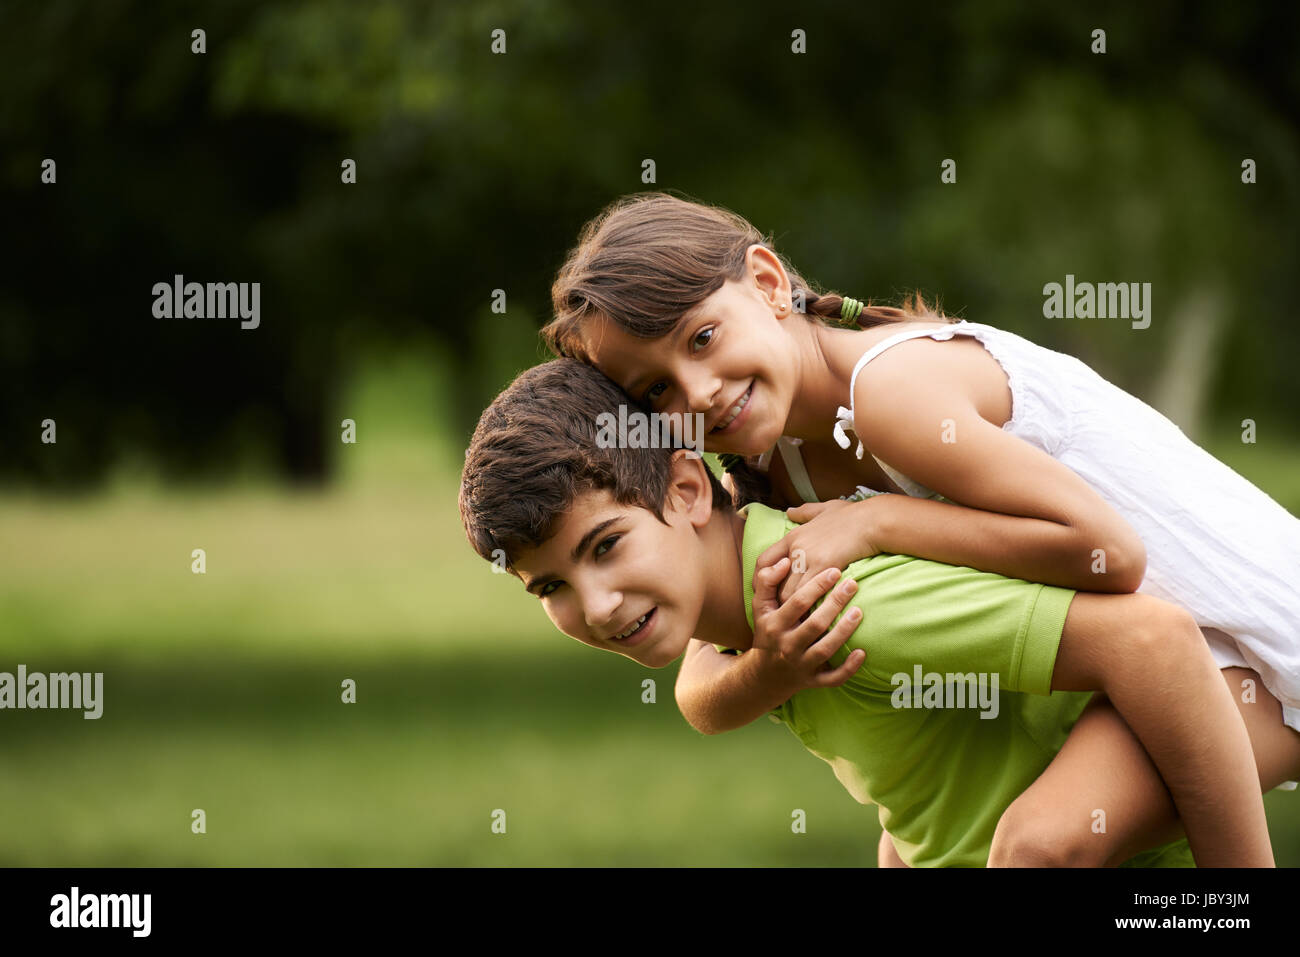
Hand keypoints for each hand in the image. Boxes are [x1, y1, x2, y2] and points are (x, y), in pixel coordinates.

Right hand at [749, 556, 865, 698]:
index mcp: (774, 625)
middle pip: (815, 624)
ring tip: (859, 611)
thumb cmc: (767, 632)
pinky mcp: (812, 681)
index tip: (835, 571)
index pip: (797, 602)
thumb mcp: (760, 607)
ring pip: (825, 650)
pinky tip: (862, 653)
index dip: (817, 586)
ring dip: (844, 631)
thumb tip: (785, 561)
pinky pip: (833, 678)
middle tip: (853, 584)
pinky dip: (848, 668)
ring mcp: (800, 665)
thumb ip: (767, 582)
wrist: (763, 675)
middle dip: (835, 603)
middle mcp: (787, 646)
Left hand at [758, 497, 888, 603]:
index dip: (762, 578)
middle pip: (774, 582)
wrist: (871, 521)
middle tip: (782, 611)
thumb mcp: (823, 509)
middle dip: (776, 598)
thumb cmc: (851, 515)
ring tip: (797, 618)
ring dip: (793, 606)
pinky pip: (810, 595)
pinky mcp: (824, 569)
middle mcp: (795, 549)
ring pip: (789, 592)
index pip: (764, 561)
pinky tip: (814, 615)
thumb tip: (789, 511)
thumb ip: (804, 512)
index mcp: (793, 536)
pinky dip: (810, 607)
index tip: (769, 589)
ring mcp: (808, 559)